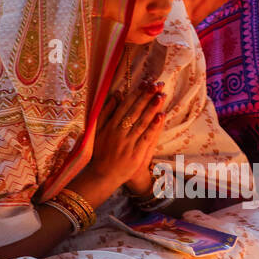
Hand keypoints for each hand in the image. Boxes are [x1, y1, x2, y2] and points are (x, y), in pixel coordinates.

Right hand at [82, 79, 165, 197]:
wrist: (103, 175)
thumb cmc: (101, 151)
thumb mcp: (97, 130)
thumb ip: (106, 112)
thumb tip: (116, 94)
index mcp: (110, 125)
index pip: (126, 106)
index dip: (136, 93)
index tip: (146, 83)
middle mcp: (119, 132)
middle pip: (135, 111)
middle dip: (146, 97)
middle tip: (157, 85)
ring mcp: (128, 143)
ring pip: (141, 122)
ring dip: (152, 108)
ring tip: (161, 96)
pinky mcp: (136, 154)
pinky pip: (146, 138)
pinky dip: (153, 127)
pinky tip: (161, 116)